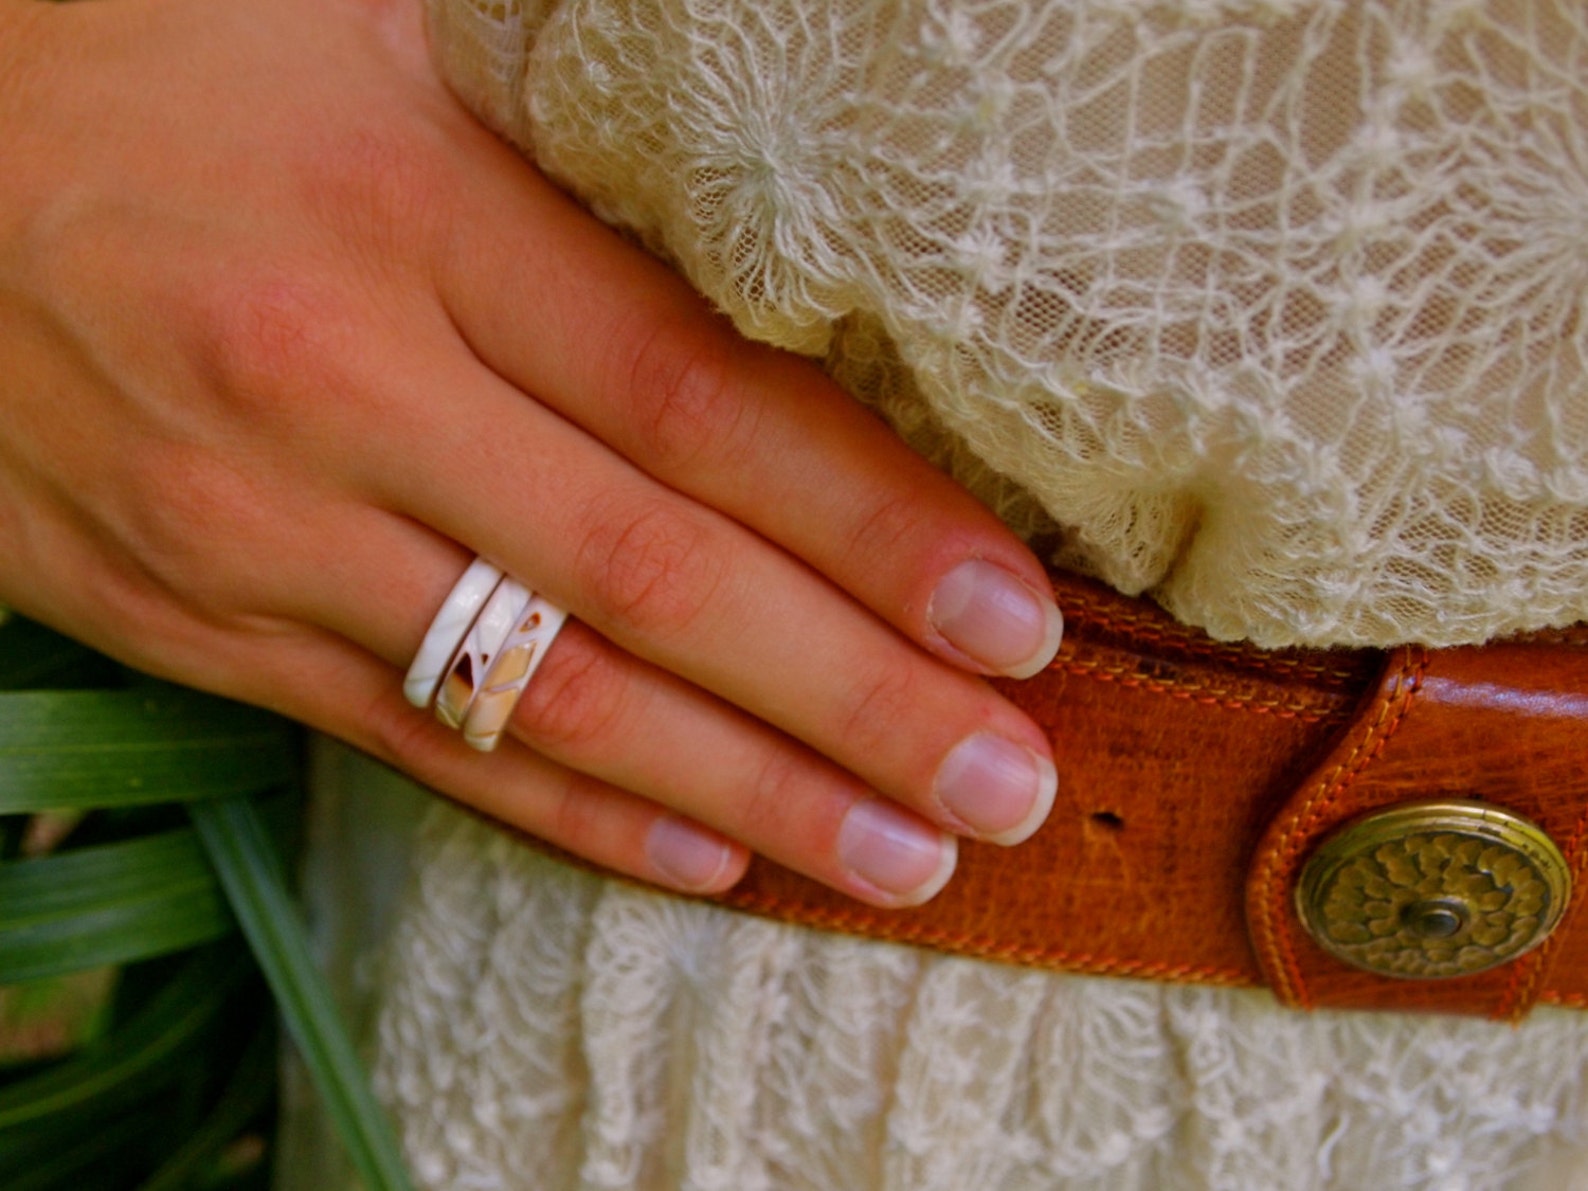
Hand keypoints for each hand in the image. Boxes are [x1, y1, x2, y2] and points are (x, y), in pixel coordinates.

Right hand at [0, 0, 1060, 906]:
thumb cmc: (147, 56)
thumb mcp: (371, 32)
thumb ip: (574, 140)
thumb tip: (789, 222)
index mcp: (405, 213)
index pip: (696, 403)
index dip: (870, 524)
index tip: (1014, 618)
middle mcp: (338, 392)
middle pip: (653, 578)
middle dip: (852, 697)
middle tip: (1004, 783)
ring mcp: (260, 532)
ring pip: (546, 698)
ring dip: (745, 788)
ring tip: (902, 856)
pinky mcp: (197, 623)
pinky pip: (412, 746)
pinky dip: (572, 813)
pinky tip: (708, 856)